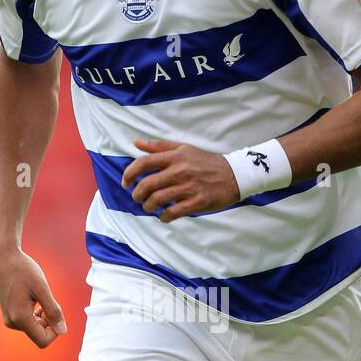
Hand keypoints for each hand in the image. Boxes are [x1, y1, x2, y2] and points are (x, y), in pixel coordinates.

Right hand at [0, 243, 66, 348]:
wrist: (2, 257)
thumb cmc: (23, 270)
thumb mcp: (42, 289)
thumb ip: (53, 311)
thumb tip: (63, 331)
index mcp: (20, 318)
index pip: (43, 340)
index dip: (55, 331)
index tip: (57, 312)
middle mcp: (12, 322)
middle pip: (38, 334)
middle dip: (49, 321)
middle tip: (48, 300)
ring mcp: (8, 318)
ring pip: (33, 327)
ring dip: (42, 316)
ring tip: (40, 297)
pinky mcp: (8, 313)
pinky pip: (27, 321)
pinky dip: (35, 313)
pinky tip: (34, 298)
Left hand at [122, 139, 239, 221]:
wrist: (234, 175)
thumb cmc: (206, 162)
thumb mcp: (184, 149)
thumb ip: (159, 147)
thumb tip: (136, 143)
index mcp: (175, 156)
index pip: (144, 163)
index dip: (129, 173)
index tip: (125, 182)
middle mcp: (180, 170)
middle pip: (147, 184)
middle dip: (137, 194)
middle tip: (137, 198)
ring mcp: (189, 187)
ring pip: (157, 200)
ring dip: (148, 207)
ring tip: (149, 207)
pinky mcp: (197, 202)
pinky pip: (173, 212)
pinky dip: (164, 217)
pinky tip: (164, 216)